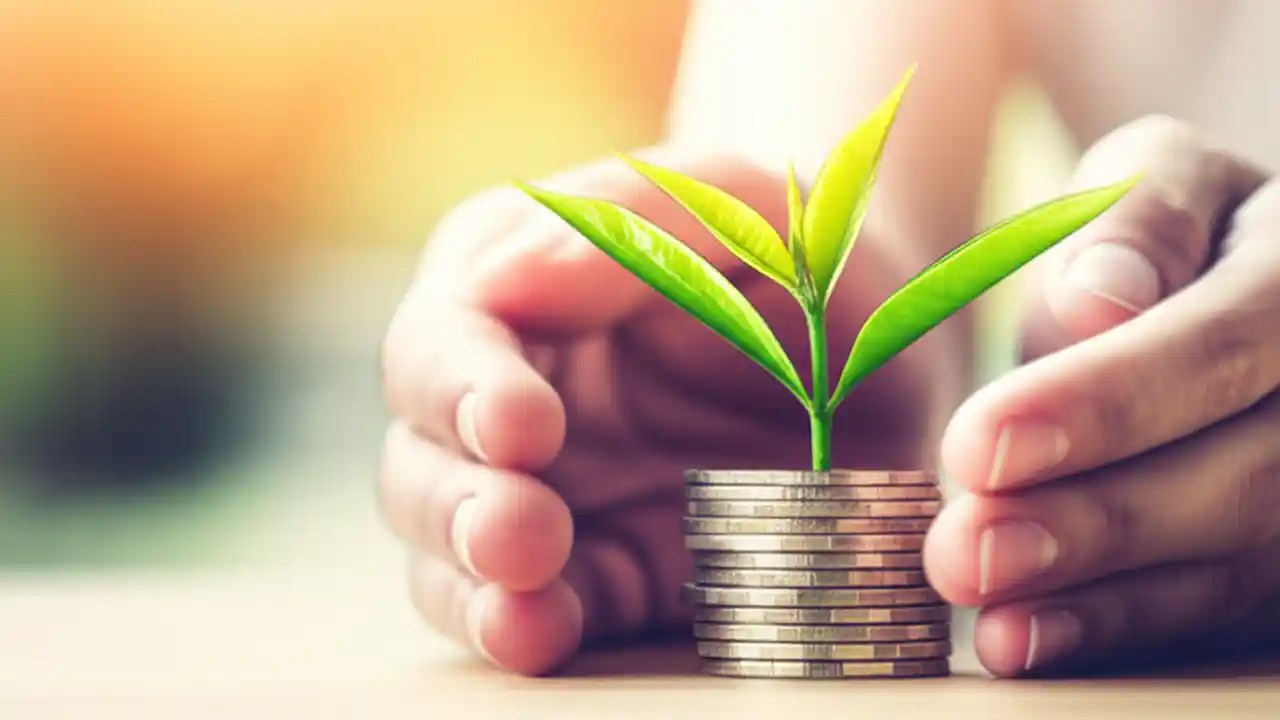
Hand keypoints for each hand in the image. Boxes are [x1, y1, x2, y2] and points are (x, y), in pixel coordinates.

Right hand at [380, 147, 955, 674]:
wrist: (874, 350)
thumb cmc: (792, 253)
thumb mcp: (737, 206)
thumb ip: (633, 221)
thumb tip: (500, 284)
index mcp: (513, 285)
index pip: (444, 338)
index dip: (463, 385)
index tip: (519, 424)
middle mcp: (505, 394)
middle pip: (424, 455)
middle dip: (460, 500)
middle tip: (519, 532)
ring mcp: (545, 492)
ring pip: (450, 547)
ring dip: (472, 581)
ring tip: (520, 608)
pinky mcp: (597, 571)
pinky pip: (534, 608)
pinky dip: (524, 626)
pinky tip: (539, 633)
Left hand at [924, 116, 1279, 675]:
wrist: (1221, 290)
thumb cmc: (1174, 236)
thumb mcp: (1158, 182)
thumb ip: (1136, 226)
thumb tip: (1099, 303)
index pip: (1226, 340)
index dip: (1107, 400)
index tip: (982, 445)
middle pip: (1245, 475)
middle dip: (1094, 520)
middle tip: (962, 550)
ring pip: (1236, 560)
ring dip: (1098, 595)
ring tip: (985, 614)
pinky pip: (1214, 608)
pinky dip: (1111, 628)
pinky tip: (1022, 640)